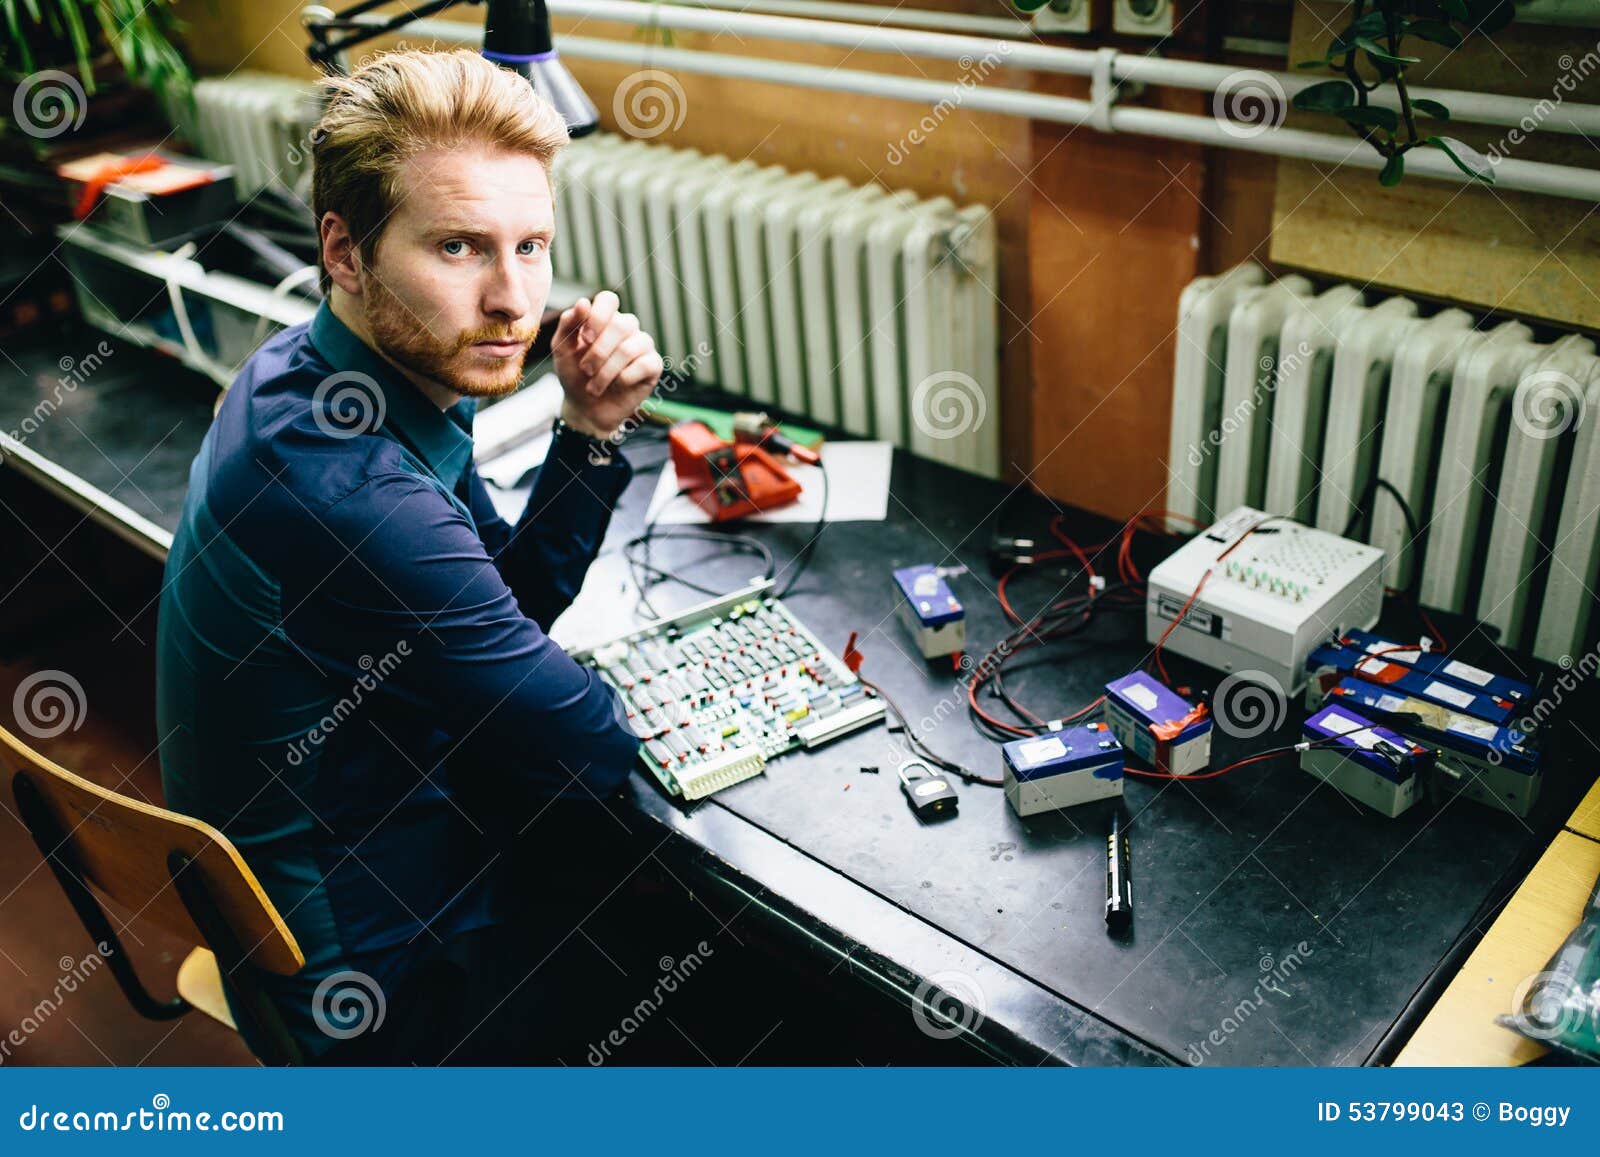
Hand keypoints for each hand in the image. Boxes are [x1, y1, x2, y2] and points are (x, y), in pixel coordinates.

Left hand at [550, 290, 662, 439]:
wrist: (586, 409)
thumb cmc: (574, 376)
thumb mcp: (562, 349)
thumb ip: (568, 324)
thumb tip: (584, 302)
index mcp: (604, 319)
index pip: (608, 300)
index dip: (598, 317)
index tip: (585, 339)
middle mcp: (626, 328)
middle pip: (621, 325)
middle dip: (598, 353)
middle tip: (586, 371)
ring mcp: (642, 345)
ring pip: (630, 347)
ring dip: (607, 371)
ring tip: (595, 386)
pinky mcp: (653, 365)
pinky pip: (644, 365)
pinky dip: (625, 379)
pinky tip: (617, 386)